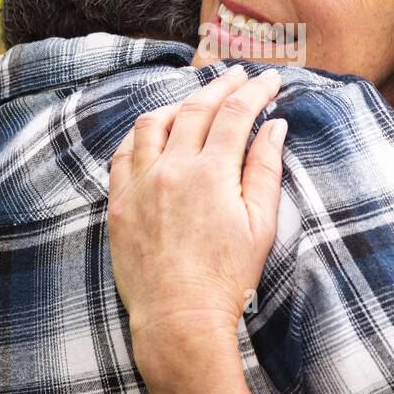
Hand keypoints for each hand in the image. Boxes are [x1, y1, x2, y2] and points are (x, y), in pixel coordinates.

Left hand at [108, 65, 286, 374]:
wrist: (179, 318)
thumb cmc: (227, 277)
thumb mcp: (260, 223)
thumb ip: (265, 168)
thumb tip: (274, 125)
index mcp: (211, 172)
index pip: (234, 112)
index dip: (254, 90)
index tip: (269, 79)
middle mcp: (171, 168)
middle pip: (194, 108)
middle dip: (219, 86)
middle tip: (237, 75)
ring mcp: (139, 184)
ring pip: (152, 122)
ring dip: (177, 103)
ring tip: (195, 99)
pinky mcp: (119, 203)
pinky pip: (123, 153)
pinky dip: (141, 134)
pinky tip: (154, 132)